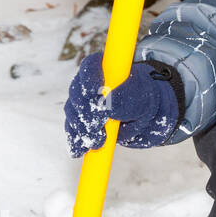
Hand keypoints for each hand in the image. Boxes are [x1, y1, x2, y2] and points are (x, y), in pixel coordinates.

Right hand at [64, 52, 182, 156]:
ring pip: (73, 113)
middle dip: (87, 112)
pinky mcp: (78, 120)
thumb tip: (106, 106)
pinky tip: (79, 150)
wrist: (141, 115)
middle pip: (77, 93)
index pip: (90, 66)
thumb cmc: (142, 99)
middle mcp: (87, 83)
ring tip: (98, 142)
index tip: (96, 92)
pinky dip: (76, 141)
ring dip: (83, 129)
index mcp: (104, 68)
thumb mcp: (141, 98)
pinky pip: (72, 130)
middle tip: (100, 125)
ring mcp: (80, 102)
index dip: (89, 78)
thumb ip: (126, 98)